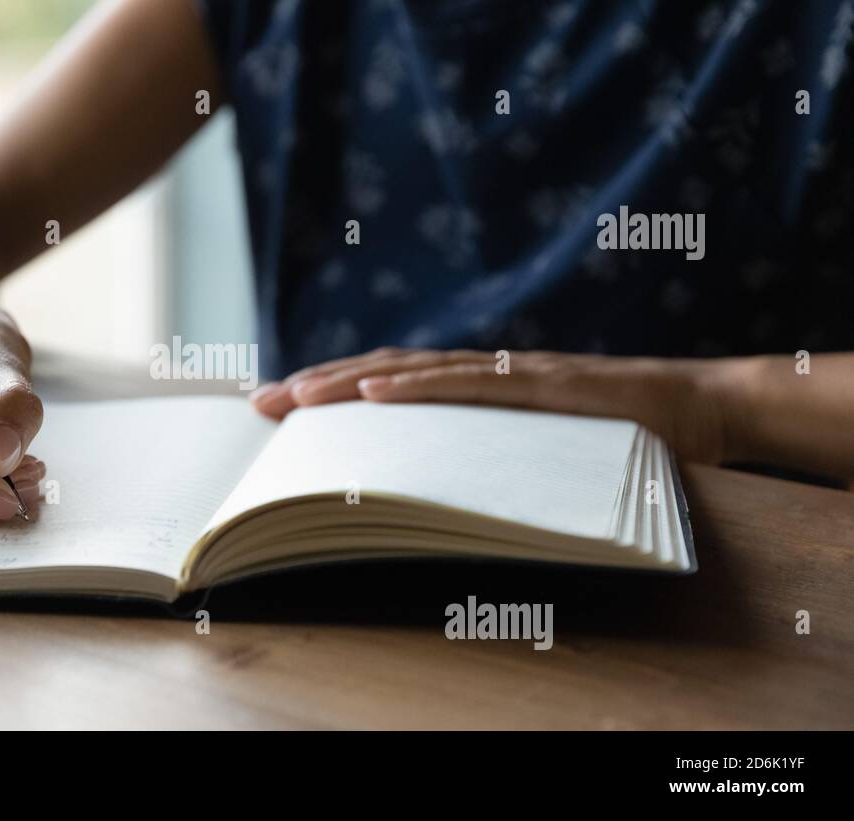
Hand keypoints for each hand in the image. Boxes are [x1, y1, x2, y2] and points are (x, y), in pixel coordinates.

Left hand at [250, 348, 739, 464]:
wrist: (690, 408)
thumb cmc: (608, 435)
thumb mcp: (527, 445)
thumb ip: (477, 449)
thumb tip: (417, 484)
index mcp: (472, 387)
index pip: (386, 383)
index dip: (329, 388)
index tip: (276, 404)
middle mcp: (480, 372)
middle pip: (383, 372)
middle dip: (317, 385)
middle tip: (260, 403)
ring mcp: (507, 373)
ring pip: (414, 372)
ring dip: (350, 382)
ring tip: (298, 397)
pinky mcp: (541, 386)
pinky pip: (470, 385)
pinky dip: (419, 386)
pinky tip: (375, 392)